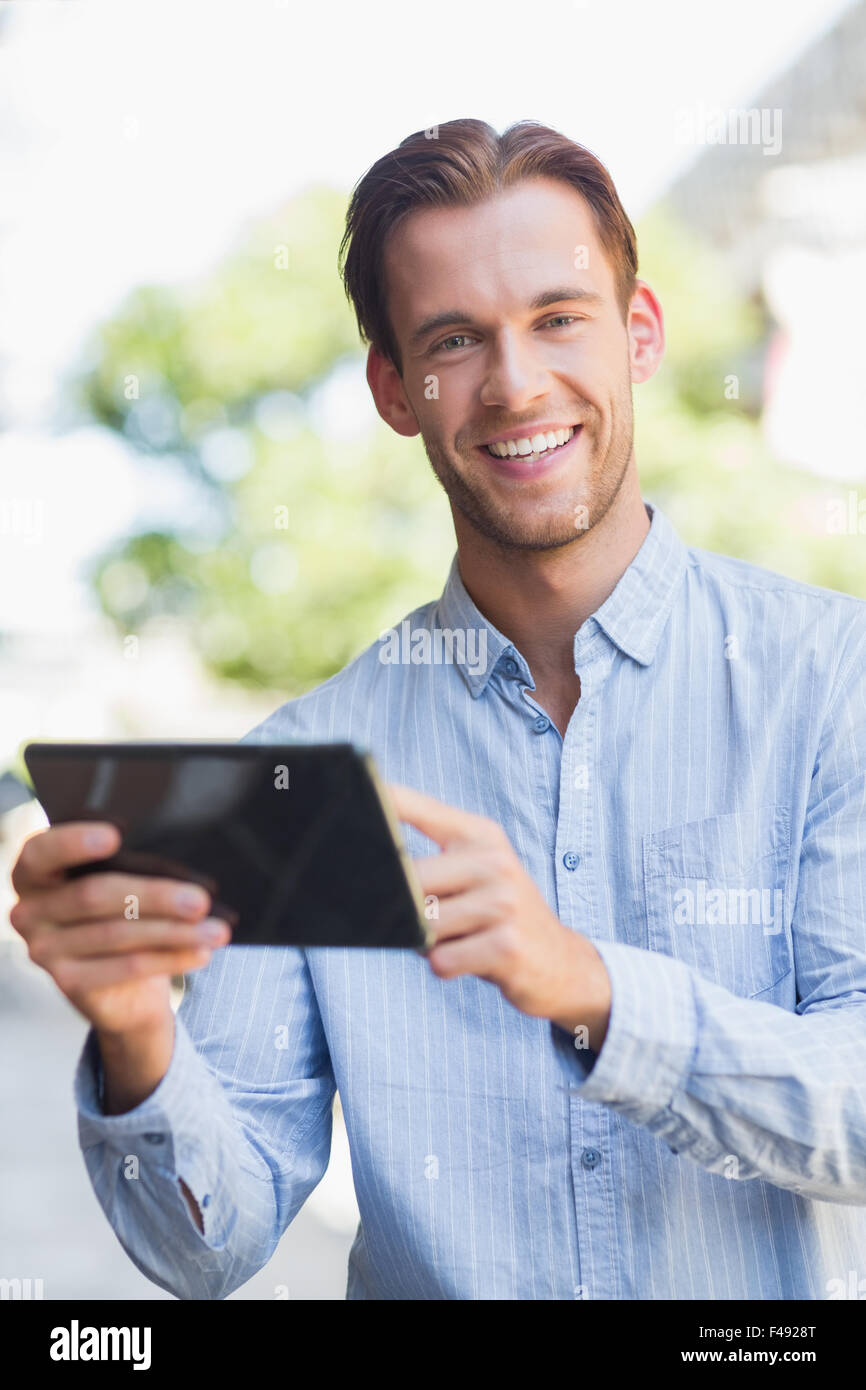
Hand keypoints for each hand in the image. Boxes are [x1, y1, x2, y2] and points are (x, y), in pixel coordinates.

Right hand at [9, 821, 231, 1039]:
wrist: (120, 983)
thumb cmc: (121, 912)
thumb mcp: (122, 882)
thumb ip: (132, 871)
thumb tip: (187, 882)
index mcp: (34, 871)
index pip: (42, 851)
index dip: (75, 841)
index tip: (117, 834)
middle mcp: (29, 910)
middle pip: (94, 895)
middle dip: (156, 896)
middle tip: (201, 901)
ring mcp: (43, 950)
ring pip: (117, 933)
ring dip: (175, 931)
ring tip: (217, 930)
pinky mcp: (68, 982)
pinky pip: (127, 966)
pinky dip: (169, 957)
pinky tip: (201, 952)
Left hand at [388, 785, 610, 1049]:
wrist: (562, 963)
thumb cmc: (500, 915)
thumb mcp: (477, 871)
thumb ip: (430, 859)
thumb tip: (365, 862)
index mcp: (479, 834)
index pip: (414, 808)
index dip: (378, 802)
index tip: (348, 792)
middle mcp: (493, 860)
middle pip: (410, 878)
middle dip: (404, 906)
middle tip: (430, 916)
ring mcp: (503, 902)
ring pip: (424, 924)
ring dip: (428, 941)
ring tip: (460, 937)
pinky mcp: (506, 946)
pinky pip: (440, 960)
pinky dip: (445, 965)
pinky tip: (472, 959)